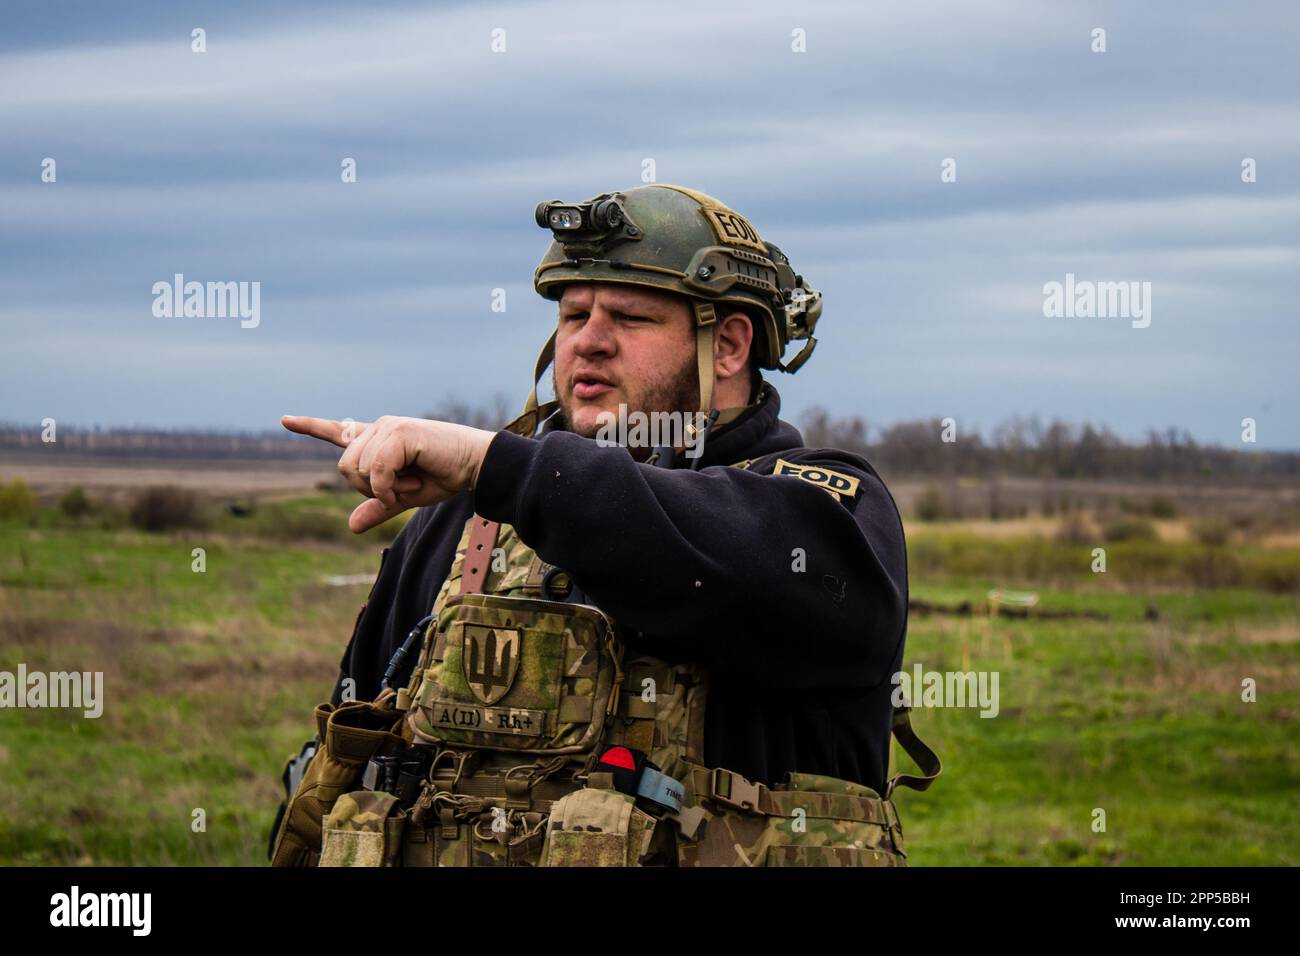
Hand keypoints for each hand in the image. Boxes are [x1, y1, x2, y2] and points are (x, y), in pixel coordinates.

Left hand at [280, 414, 495, 532]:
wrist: (473, 465)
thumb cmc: (444, 476)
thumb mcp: (405, 497)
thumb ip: (378, 507)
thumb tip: (351, 526)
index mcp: (377, 440)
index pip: (338, 431)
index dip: (310, 426)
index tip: (284, 420)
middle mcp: (378, 428)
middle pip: (344, 467)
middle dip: (368, 489)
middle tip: (401, 488)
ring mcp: (387, 427)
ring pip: (357, 470)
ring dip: (384, 488)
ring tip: (413, 480)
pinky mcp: (398, 433)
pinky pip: (376, 470)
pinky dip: (390, 486)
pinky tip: (411, 484)